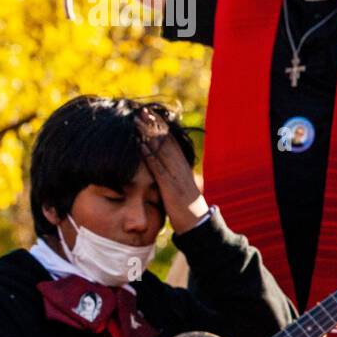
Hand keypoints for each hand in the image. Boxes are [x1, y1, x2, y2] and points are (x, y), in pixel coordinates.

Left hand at [136, 107, 208, 233]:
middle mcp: (181, 168)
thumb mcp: (181, 191)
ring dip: (149, 135)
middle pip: (167, 142)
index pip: (172, 143)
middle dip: (155, 126)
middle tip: (142, 111)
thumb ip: (172, 180)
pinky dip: (149, 156)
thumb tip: (163, 174)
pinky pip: (158, 168)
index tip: (152, 115)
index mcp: (183, 168)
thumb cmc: (188, 211)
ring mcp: (176, 177)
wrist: (198, 225)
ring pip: (162, 151)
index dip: (162, 128)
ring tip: (138, 121)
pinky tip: (140, 145)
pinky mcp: (170, 187)